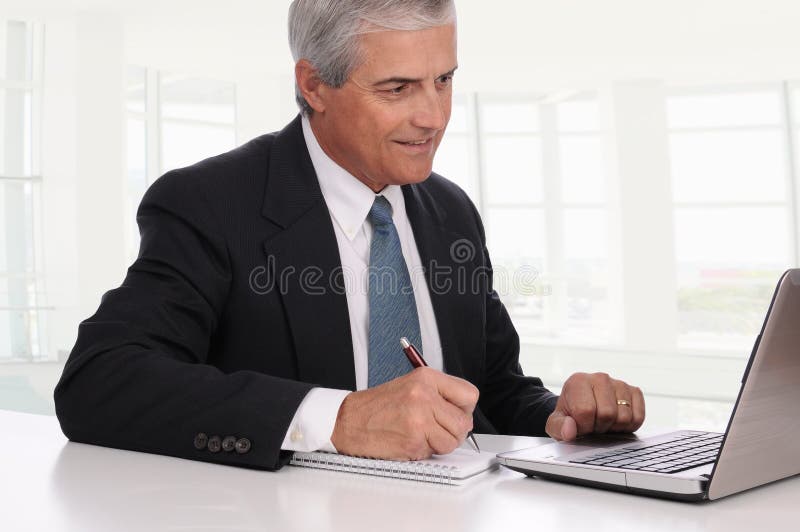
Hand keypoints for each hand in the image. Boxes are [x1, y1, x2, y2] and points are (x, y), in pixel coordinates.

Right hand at [330, 367, 478, 459]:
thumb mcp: (410, 385)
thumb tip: (463, 411)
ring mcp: (419, 419)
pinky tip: (409, 440)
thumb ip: (438, 394)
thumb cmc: (377, 405)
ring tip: (423, 435)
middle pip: (464, 422)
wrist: (348, 420)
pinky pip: (434, 452)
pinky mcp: (413, 441)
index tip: (456, 413)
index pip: (469, 395)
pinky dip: (425, 451)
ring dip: (441, 443)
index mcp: (426, 378)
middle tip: (438, 429)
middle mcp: (424, 396)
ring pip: (452, 441)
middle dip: (454, 431)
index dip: (465, 408)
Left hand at [545, 372, 644, 440]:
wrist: (583, 409)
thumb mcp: (556, 423)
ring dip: (614, 427)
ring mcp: (619, 383)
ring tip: (603, 422)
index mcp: (578, 381)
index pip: (585, 411)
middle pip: (607, 414)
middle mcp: (600, 377)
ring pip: (624, 417)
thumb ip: (558, 427)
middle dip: (599, 427)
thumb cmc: (570, 415)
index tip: (580, 425)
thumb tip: (570, 430)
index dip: (583, 426)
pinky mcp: (634, 391)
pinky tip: (616, 421)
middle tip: (593, 424)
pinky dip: (628, 426)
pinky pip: (638, 417)